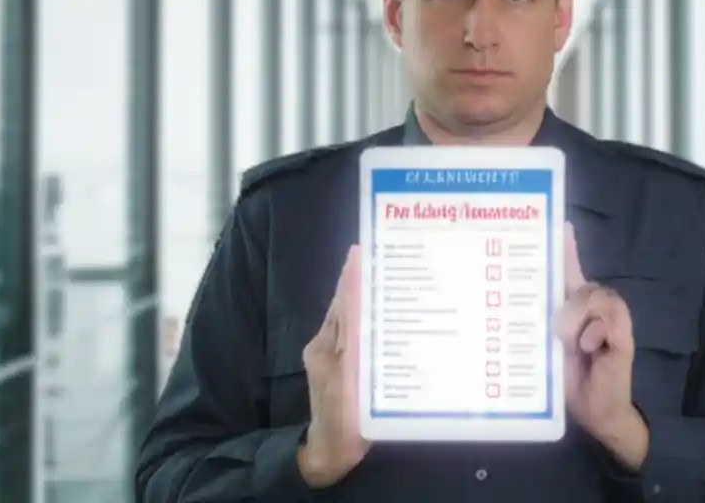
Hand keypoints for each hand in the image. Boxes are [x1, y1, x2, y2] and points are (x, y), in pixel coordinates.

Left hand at [297, 246, 370, 487]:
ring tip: (379, 275)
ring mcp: (328, 357)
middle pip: (345, 308)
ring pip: (348, 320)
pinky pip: (351, 335)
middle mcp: (326, 346)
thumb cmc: (344, 422)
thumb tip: (356, 304)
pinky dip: (362, 318)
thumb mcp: (351, 382)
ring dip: (360, 297)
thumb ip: (355, 345)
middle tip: (376, 256)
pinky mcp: (336, 367)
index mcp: (329, 346)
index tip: (361, 251)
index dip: (352, 277)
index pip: (344, 304)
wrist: (330, 452)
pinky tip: (377, 313)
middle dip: (358, 282)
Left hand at [554, 224, 649, 470]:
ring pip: (596, 294)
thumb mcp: (548, 347)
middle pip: (582, 283)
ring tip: (574, 342)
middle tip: (558, 333)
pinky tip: (591, 347)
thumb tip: (536, 307)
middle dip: (567, 303)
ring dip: (579, 317)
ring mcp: (611, 319)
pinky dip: (598, 330)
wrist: (595, 410)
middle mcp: (593, 308)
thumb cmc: (568, 378)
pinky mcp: (624, 334)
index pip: (569, 271)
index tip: (561, 224)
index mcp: (572, 308)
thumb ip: (545, 323)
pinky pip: (612, 314)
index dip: (567, 247)